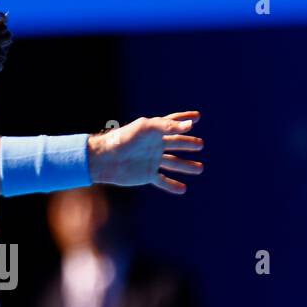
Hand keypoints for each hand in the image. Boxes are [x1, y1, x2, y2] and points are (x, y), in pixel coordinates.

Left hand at [88, 111, 202, 194]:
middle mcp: (154, 145)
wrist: (106, 158)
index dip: (185, 119)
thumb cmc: (124, 138)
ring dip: (186, 166)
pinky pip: (162, 181)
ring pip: (173, 163)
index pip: (173, 122)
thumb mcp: (148, 128)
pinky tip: (182, 189)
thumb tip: (190, 125)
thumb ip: (169, 126)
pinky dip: (172, 185)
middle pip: (176, 144)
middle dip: (188, 144)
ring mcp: (152, 160)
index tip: (197, 117)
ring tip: (200, 168)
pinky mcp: (147, 175)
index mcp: (154, 131)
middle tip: (200, 145)